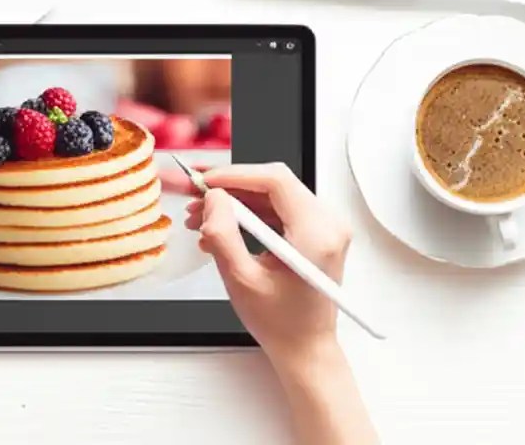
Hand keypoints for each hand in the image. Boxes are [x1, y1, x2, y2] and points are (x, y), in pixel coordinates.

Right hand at [179, 163, 352, 368]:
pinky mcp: (315, 233)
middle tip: (196, 197)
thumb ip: (223, 235)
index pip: (275, 181)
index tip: (205, 181)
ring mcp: (324, 227)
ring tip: (202, 218)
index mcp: (317, 233)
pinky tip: (221, 228)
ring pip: (272, 195)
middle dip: (230, 188)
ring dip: (235, 202)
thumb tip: (214, 199)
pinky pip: (278, 210)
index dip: (235, 175)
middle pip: (273, 184)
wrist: (305, 348)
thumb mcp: (241, 280)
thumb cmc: (282, 324)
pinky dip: (248, 215)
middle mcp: (328, 224)